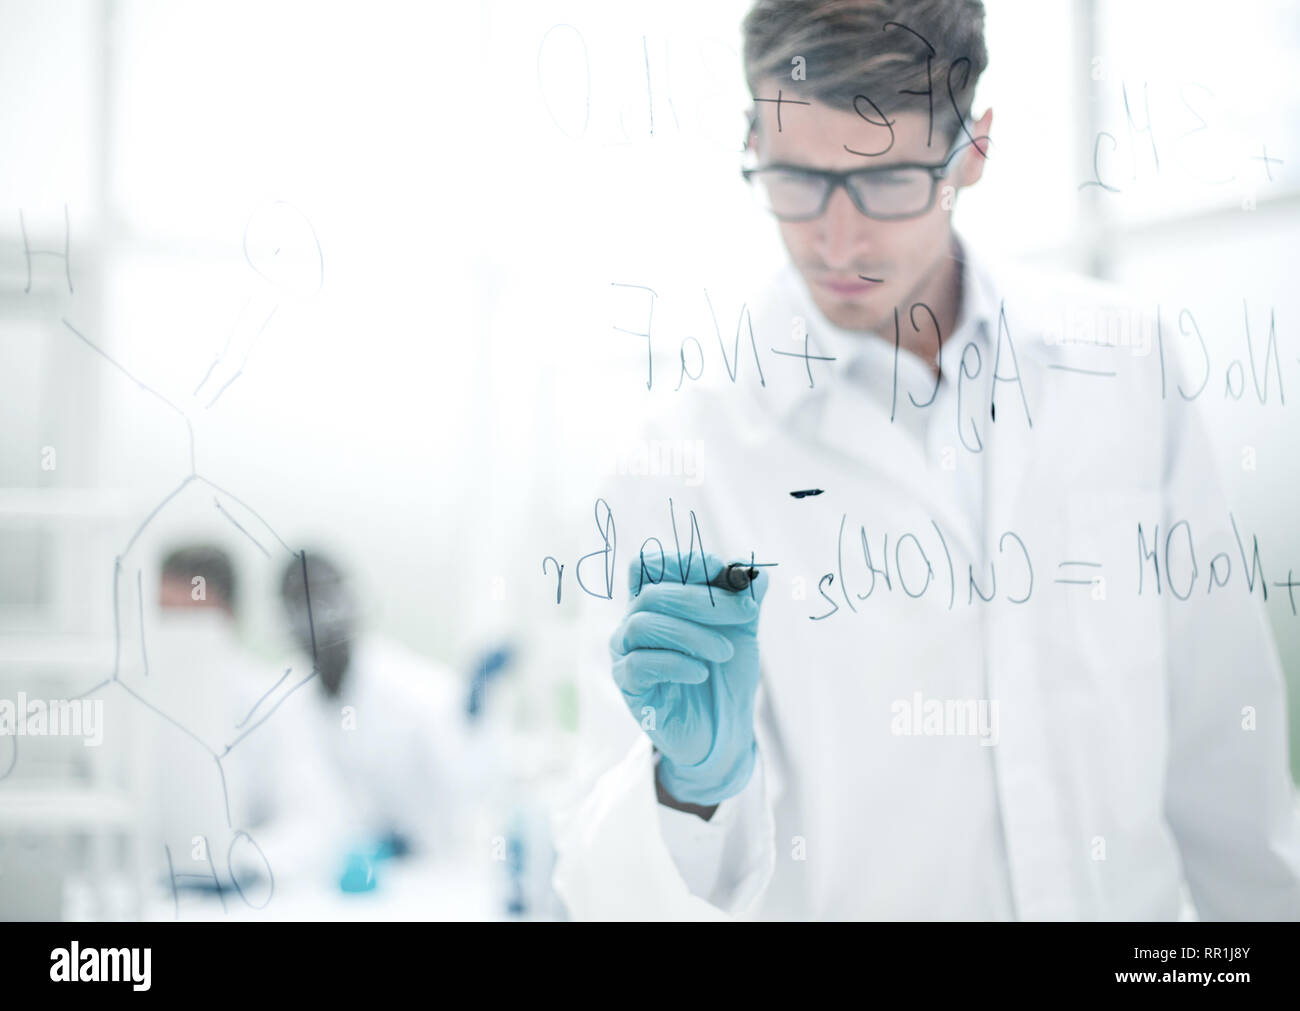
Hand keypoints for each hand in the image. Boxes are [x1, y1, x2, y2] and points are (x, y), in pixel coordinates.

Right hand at [609, 551, 768, 805]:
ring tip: (725, 651)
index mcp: (657, 602)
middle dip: (702, 599)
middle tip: (744, 611)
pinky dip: (675, 663)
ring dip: (691, 633)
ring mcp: (627, 653)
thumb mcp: (742, 634)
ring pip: (644, 625)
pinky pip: (640, 664)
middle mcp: (635, 622)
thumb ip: (746, 601)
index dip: (683, 562)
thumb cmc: (726, 675)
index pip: (650, 565)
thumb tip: (757, 573)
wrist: (723, 730)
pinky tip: (700, 673)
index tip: (721, 569)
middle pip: (653, 593)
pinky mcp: (628, 685)